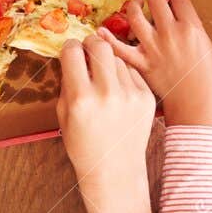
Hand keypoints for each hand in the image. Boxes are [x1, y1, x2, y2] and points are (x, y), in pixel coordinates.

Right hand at [57, 37, 155, 188]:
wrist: (115, 169)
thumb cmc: (83, 144)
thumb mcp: (64, 115)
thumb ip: (67, 82)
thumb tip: (72, 53)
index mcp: (81, 99)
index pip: (73, 52)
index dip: (70, 47)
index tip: (71, 50)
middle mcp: (107, 94)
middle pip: (100, 46)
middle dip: (92, 43)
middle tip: (89, 50)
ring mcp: (130, 95)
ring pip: (117, 59)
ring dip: (108, 63)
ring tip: (104, 81)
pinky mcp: (146, 98)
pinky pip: (132, 73)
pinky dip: (123, 77)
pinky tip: (118, 94)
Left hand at [95, 0, 211, 127]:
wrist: (197, 101)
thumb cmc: (207, 77)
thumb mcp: (207, 45)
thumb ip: (191, 29)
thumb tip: (178, 17)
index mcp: (191, 27)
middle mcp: (171, 33)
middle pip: (156, 0)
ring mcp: (154, 47)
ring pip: (136, 16)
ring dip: (133, 7)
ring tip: (135, 7)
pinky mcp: (142, 63)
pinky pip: (120, 48)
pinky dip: (109, 39)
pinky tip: (101, 31)